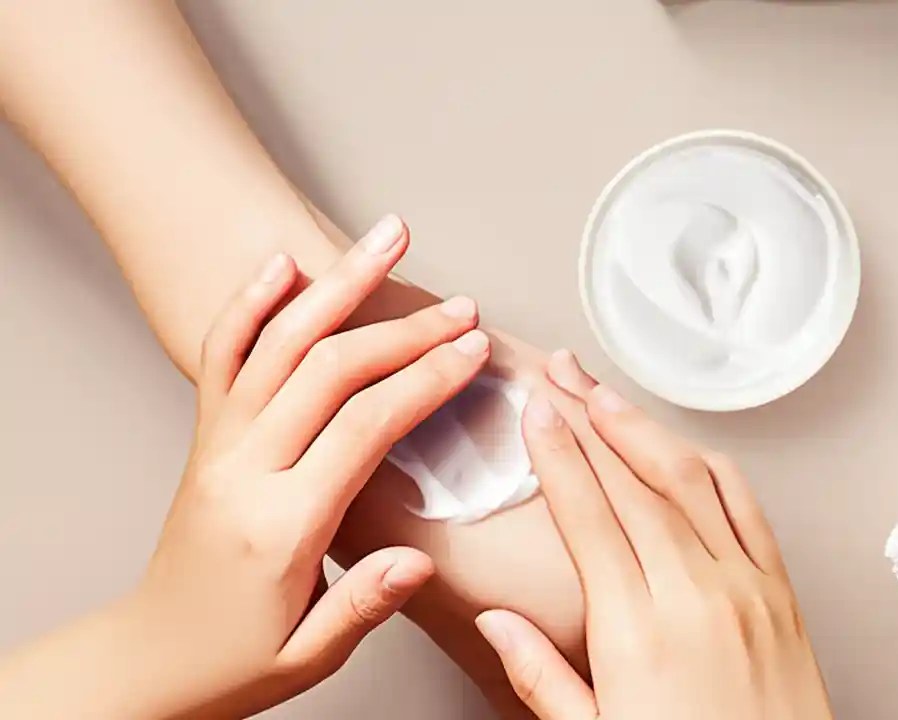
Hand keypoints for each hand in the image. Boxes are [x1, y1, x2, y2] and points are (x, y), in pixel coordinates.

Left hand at [134, 215, 489, 716]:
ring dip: (338, 284)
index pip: (365, 427)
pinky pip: (222, 354)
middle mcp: (243, 471)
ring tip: (388, 238)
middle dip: (405, 331)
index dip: (426, 380)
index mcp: (280, 526)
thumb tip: (418, 562)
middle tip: (461, 310)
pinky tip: (284, 263)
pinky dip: (252, 302)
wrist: (151, 656)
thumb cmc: (233, 658)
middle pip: (329, 369)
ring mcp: (219, 446)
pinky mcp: (207, 436)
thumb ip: (365, 605)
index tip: (473, 352)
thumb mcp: (308, 656)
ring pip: (279, 343)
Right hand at [475, 351, 832, 719]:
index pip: (588, 516)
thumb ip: (543, 678)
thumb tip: (496, 618)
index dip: (557, 455)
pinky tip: (683, 445)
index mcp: (637, 634)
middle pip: (632, 481)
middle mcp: (695, 596)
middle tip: (557, 373)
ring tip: (604, 391)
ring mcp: (746, 589)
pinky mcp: (782, 596)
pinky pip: (746, 509)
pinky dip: (710, 467)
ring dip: (642, 427)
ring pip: (689, 480)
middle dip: (588, 417)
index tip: (532, 411)